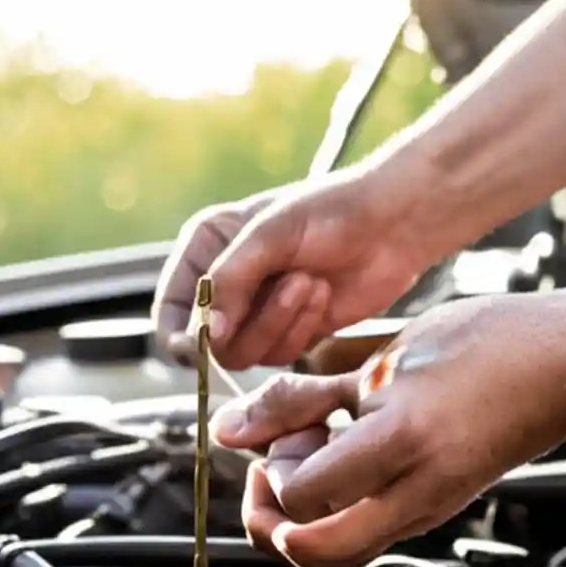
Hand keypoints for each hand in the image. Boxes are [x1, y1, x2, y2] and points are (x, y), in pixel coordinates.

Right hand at [152, 167, 434, 369]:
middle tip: (289, 285)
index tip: (198, 345)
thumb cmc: (332, 211)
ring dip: (280, 322)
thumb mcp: (270, 234)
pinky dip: (301, 330)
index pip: (171, 306)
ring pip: (244, 352)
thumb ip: (230, 282)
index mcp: (207, 246)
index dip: (180, 332)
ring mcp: (258, 310)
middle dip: (251, 319)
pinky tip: (323, 295)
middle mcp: (226, 281)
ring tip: (310, 282)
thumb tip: (206, 335)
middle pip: (209, 340)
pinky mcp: (290, 331)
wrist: (394, 224)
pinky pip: (278, 354)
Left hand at [209, 294, 565, 566]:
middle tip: (275, 466)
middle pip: (314, 555)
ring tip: (314, 456)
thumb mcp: (385, 361)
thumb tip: (236, 425)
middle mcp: (415, 491)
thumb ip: (303, 397)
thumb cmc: (492, 347)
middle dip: (272, 518)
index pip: (303, 496)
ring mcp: (427, 508)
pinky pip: (369, 528)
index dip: (272, 469)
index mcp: (400, 441)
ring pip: (339, 552)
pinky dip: (338, 505)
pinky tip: (344, 454)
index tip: (276, 435)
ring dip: (305, 515)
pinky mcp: (435, 506)